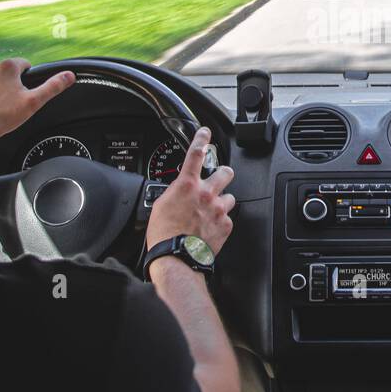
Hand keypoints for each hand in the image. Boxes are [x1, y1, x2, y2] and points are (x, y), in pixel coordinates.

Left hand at [0, 58, 75, 150]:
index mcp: (9, 66)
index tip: (22, 94)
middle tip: (9, 102)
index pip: (24, 65)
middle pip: (7, 71)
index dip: (26, 80)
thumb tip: (69, 75)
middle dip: (9, 83)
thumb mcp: (33, 103)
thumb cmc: (2, 117)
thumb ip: (52, 87)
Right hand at [146, 127, 234, 257]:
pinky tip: (210, 228)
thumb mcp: (160, 205)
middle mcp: (206, 194)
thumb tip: (179, 189)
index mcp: (187, 186)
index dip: (202, 139)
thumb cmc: (164, 235)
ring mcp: (219, 209)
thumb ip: (174, 192)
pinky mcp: (226, 225)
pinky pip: (228, 218)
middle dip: (222, 173)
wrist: (176, 259)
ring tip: (211, 212)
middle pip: (225, 172)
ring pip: (229, 196)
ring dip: (222, 201)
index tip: (205, 132)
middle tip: (218, 179)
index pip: (196, 154)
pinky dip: (221, 222)